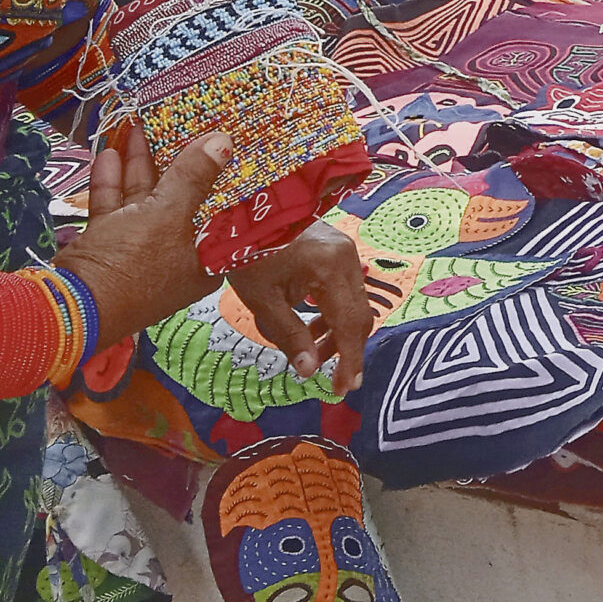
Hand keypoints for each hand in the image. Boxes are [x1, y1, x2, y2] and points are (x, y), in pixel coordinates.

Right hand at [53, 127, 228, 342]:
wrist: (68, 306)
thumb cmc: (134, 263)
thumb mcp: (169, 215)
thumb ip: (195, 176)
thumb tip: (224, 142)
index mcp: (205, 257)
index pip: (222, 209)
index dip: (222, 174)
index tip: (223, 140)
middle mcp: (176, 254)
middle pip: (182, 199)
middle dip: (174, 160)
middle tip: (177, 121)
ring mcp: (139, 250)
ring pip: (144, 199)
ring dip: (139, 164)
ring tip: (139, 125)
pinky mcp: (108, 245)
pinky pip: (115, 208)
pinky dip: (111, 182)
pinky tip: (108, 151)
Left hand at [225, 225, 371, 396]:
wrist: (243, 212)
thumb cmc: (247, 255)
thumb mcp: (263, 301)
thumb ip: (290, 336)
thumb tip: (310, 372)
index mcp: (329, 268)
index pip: (349, 324)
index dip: (349, 360)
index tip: (344, 389)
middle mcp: (346, 257)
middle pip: (359, 314)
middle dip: (346, 350)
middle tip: (331, 379)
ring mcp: (345, 250)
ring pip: (355, 303)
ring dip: (338, 332)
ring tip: (311, 350)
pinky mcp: (338, 249)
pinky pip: (346, 289)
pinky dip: (334, 313)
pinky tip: (312, 325)